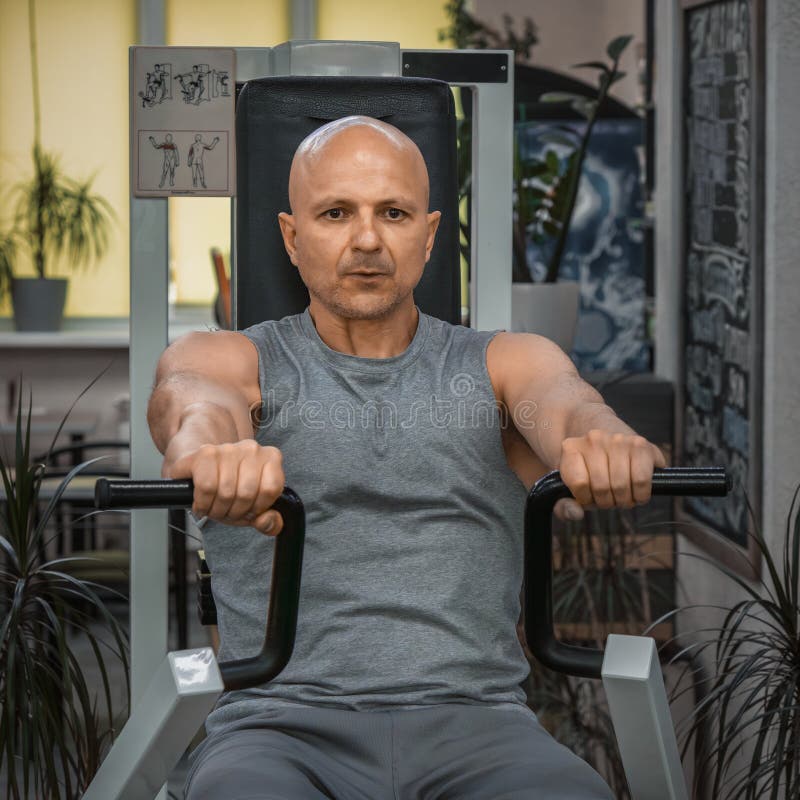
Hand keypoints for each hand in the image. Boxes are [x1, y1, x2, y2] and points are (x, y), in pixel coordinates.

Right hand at [166, 440, 284, 534]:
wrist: (203, 468)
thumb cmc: (231, 488)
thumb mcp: (253, 508)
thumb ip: (269, 521)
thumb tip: (267, 521)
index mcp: (271, 458)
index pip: (271, 489)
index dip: (257, 508)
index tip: (248, 511)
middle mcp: (251, 449)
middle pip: (246, 493)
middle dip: (234, 513)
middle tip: (226, 512)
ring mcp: (228, 449)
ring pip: (226, 492)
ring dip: (217, 511)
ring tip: (214, 508)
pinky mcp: (205, 453)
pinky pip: (207, 487)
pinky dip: (203, 503)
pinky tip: (202, 503)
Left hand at [554, 429, 666, 521]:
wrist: (601, 434)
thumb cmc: (584, 468)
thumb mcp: (566, 486)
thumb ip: (562, 505)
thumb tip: (576, 513)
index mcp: (570, 447)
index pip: (579, 485)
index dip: (584, 498)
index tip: (587, 495)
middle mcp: (594, 439)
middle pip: (602, 487)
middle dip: (606, 502)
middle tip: (608, 498)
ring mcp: (618, 439)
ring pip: (621, 485)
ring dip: (623, 501)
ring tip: (621, 496)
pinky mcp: (642, 444)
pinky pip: (641, 480)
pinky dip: (640, 495)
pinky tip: (637, 492)